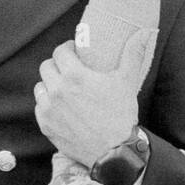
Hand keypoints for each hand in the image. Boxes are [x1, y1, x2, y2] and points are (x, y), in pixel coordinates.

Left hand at [34, 40, 139, 168]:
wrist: (114, 151)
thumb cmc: (121, 114)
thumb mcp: (127, 80)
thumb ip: (133, 53)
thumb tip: (144, 33)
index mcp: (74, 75)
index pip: (59, 51)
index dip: (67, 49)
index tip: (74, 52)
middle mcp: (57, 90)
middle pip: (46, 67)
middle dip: (57, 65)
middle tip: (69, 69)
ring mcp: (49, 109)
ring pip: (40, 87)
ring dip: (49, 84)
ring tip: (63, 88)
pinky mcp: (46, 125)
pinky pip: (39, 107)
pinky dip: (47, 105)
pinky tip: (60, 106)